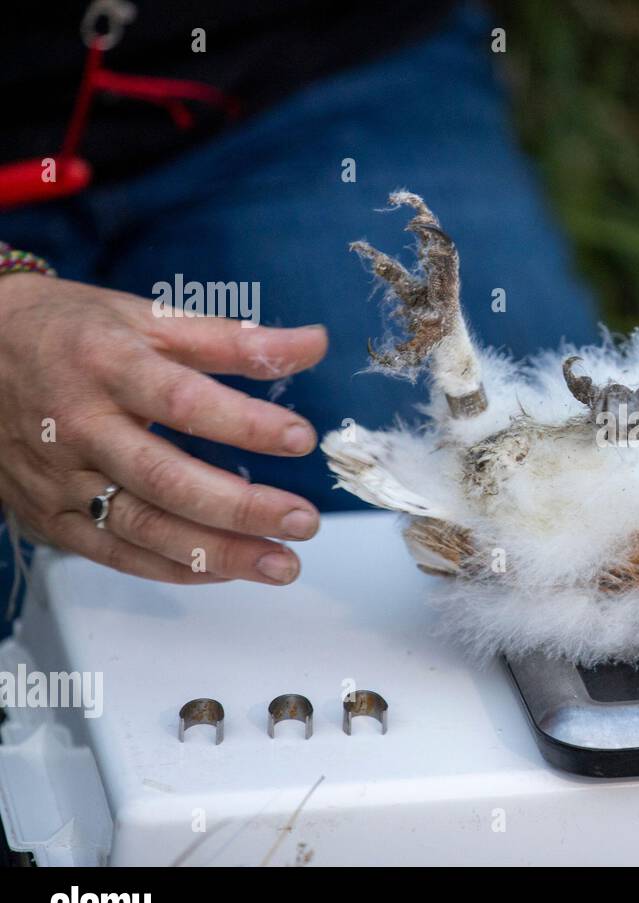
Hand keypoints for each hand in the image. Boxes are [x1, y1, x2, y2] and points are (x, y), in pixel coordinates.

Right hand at [0, 273, 328, 583]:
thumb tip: (315, 343)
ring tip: (283, 564)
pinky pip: (116, 552)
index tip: (302, 438)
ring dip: (219, 553)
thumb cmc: (72, 333)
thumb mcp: (149, 317)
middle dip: (242, 508)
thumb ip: (236, 339)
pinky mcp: (46, 516)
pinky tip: (227, 570)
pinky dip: (175, 568)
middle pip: (164, 478)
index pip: (181, 400)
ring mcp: (57, 478)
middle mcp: (78, 426)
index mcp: (106, 364)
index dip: (244, 423)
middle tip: (305, 521)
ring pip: (143, 528)